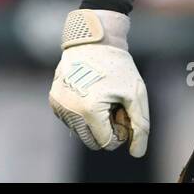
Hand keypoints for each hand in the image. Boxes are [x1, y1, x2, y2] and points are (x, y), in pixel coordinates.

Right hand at [48, 9, 149, 156]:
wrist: (94, 40)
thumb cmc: (118, 67)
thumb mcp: (136, 94)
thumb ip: (140, 125)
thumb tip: (137, 153)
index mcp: (90, 110)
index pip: (105, 142)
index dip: (119, 132)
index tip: (124, 114)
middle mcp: (69, 111)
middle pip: (90, 140)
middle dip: (105, 129)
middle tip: (115, 107)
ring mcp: (58, 105)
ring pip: (79, 130)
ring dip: (93, 121)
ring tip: (103, 96)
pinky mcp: (53, 99)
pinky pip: (70, 118)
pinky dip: (82, 112)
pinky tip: (90, 92)